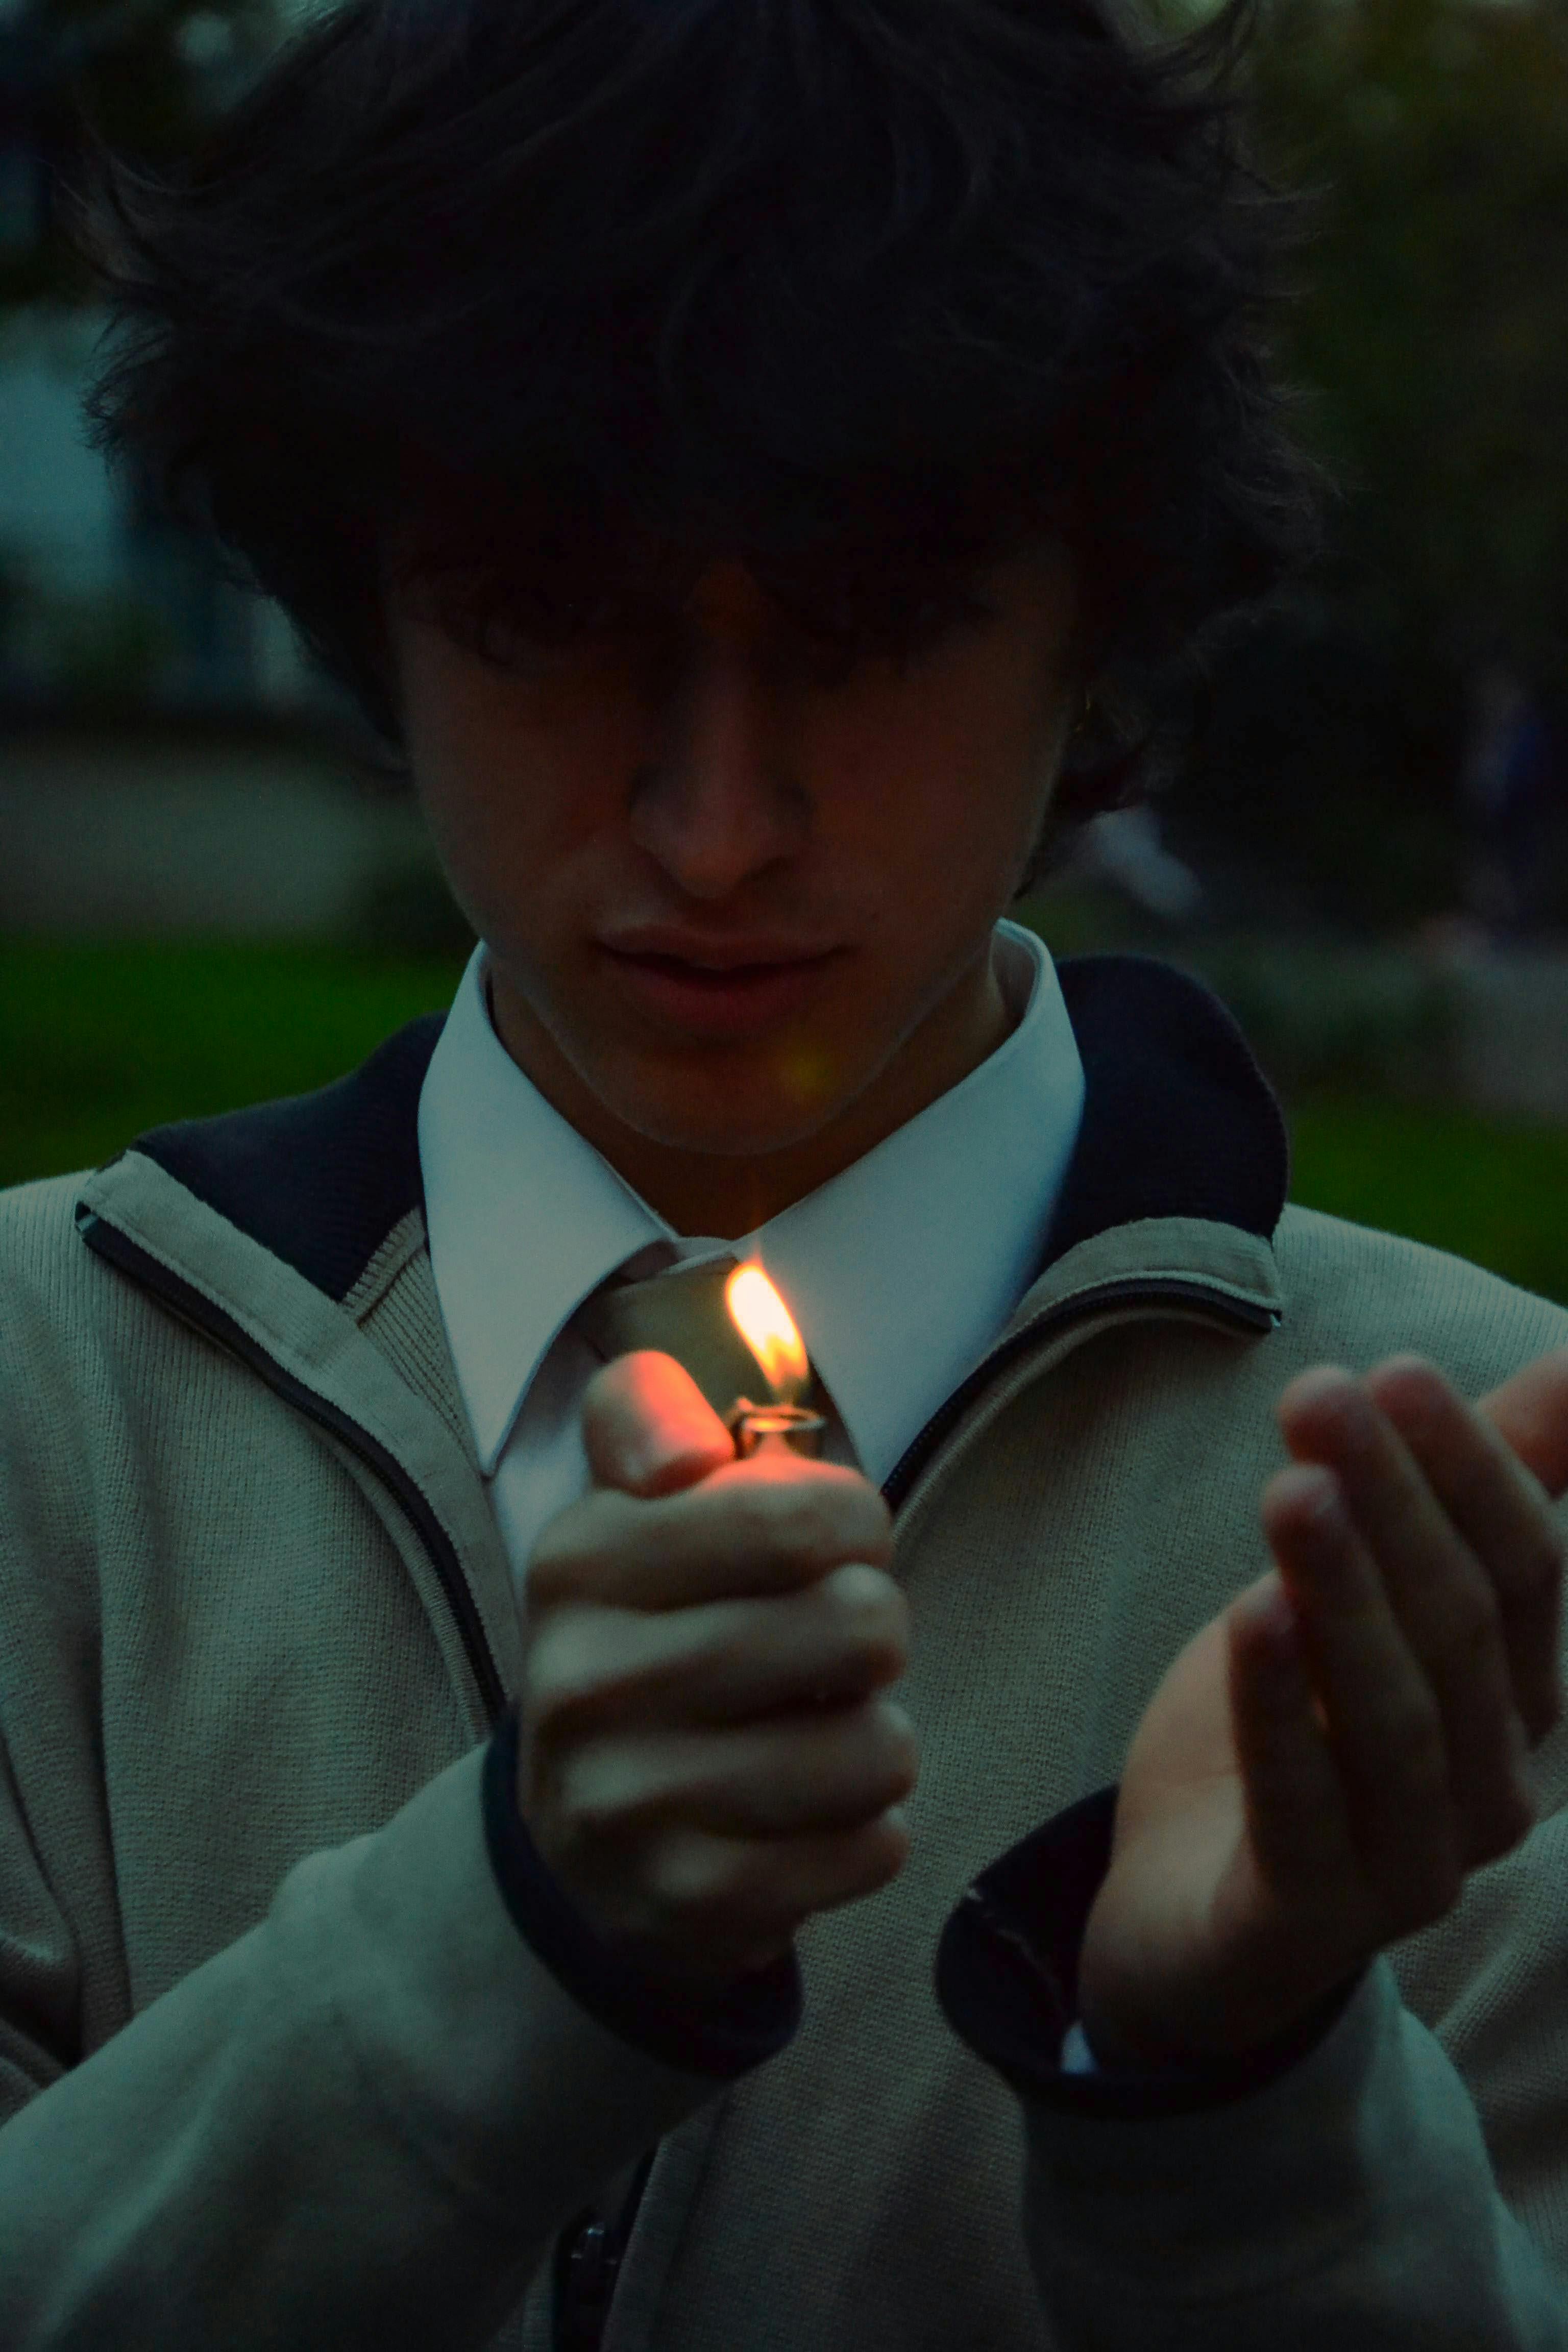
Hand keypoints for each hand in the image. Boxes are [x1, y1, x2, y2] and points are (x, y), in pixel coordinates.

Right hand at [517, 1351, 917, 1997]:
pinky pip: (871, 1849)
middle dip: (876, 1634)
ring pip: (878, 1750)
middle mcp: (585, 1682)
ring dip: (875, 1743)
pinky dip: (866, 1832)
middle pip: (860, 1628)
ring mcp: (629, 1804)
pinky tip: (805, 1820)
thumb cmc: (652, 1645)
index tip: (832, 1547)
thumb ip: (650, 1423)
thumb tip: (681, 1450)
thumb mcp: (632, 1519)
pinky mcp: (688, 1904)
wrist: (581, 1849)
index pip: (801, 1514)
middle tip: (833, 1652)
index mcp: (580, 1560)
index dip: (856, 1525)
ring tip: (816, 1738)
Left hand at [1077, 1348, 1567, 2070]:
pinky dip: (1278, 1711)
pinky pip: (1303, 1809)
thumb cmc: (1299, 1726)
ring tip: (1291, 1489)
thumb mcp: (1374, 1593)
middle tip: (1318, 1395)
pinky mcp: (1307, 1920)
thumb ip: (1477, 1487)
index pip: (1525, 1569)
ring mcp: (1409, 1866)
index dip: (1470, 1466)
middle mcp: (1491, 1787)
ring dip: (1346, 1594)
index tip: (1395, 1369)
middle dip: (1393, 1501)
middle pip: (1458, 1627)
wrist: (1190, 1915)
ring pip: (1395, 1717)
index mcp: (1518, 1700)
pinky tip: (1247, 1617)